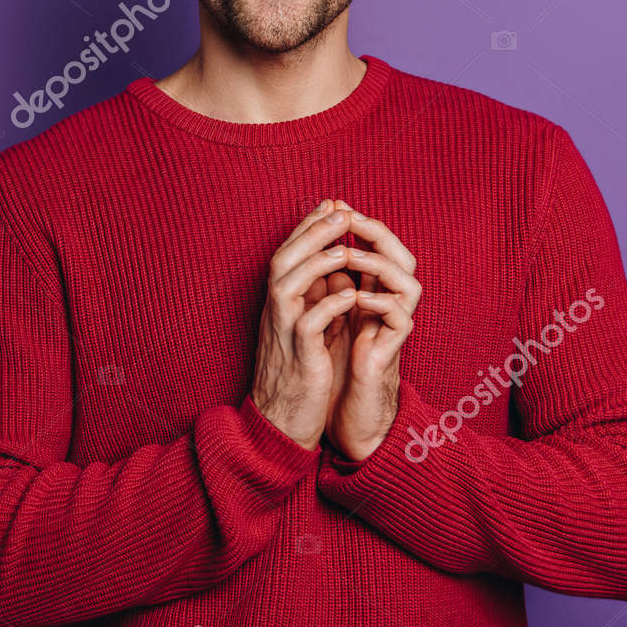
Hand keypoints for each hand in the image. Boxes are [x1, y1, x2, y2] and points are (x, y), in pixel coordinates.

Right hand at [250, 201, 361, 449]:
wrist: (281, 422)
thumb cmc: (299, 375)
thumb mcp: (308, 331)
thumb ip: (318, 301)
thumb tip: (337, 272)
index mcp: (279, 305)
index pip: (289, 255)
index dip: (308, 228)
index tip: (331, 204)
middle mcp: (276, 314)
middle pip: (284, 261)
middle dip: (311, 232)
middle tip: (339, 210)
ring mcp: (284, 334)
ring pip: (289, 285)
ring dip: (317, 261)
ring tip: (345, 243)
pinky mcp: (298, 359)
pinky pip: (308, 325)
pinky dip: (328, 305)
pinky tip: (350, 293)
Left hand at [325, 210, 419, 461]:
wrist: (347, 402)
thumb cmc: (337, 354)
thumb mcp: (329, 307)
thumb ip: (331, 276)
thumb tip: (318, 237)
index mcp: (376, 288)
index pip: (377, 245)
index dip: (358, 222)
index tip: (333, 204)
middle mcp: (392, 301)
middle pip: (401, 254)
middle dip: (376, 233)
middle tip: (349, 218)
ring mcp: (397, 323)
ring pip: (407, 282)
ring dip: (378, 265)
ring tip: (350, 254)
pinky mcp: (395, 347)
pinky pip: (399, 317)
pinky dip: (379, 303)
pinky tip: (356, 296)